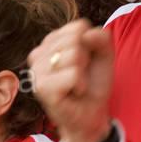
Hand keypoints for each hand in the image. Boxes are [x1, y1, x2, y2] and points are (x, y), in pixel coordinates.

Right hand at [28, 19, 116, 141]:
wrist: (91, 115)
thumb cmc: (93, 84)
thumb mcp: (104, 55)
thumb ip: (101, 37)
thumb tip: (86, 35)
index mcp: (49, 43)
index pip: (78, 26)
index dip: (91, 45)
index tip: (85, 62)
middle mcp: (37, 54)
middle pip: (76, 39)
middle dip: (87, 58)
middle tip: (80, 76)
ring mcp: (36, 71)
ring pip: (74, 54)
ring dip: (83, 73)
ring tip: (76, 84)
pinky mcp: (42, 88)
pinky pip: (73, 74)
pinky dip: (81, 85)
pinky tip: (73, 92)